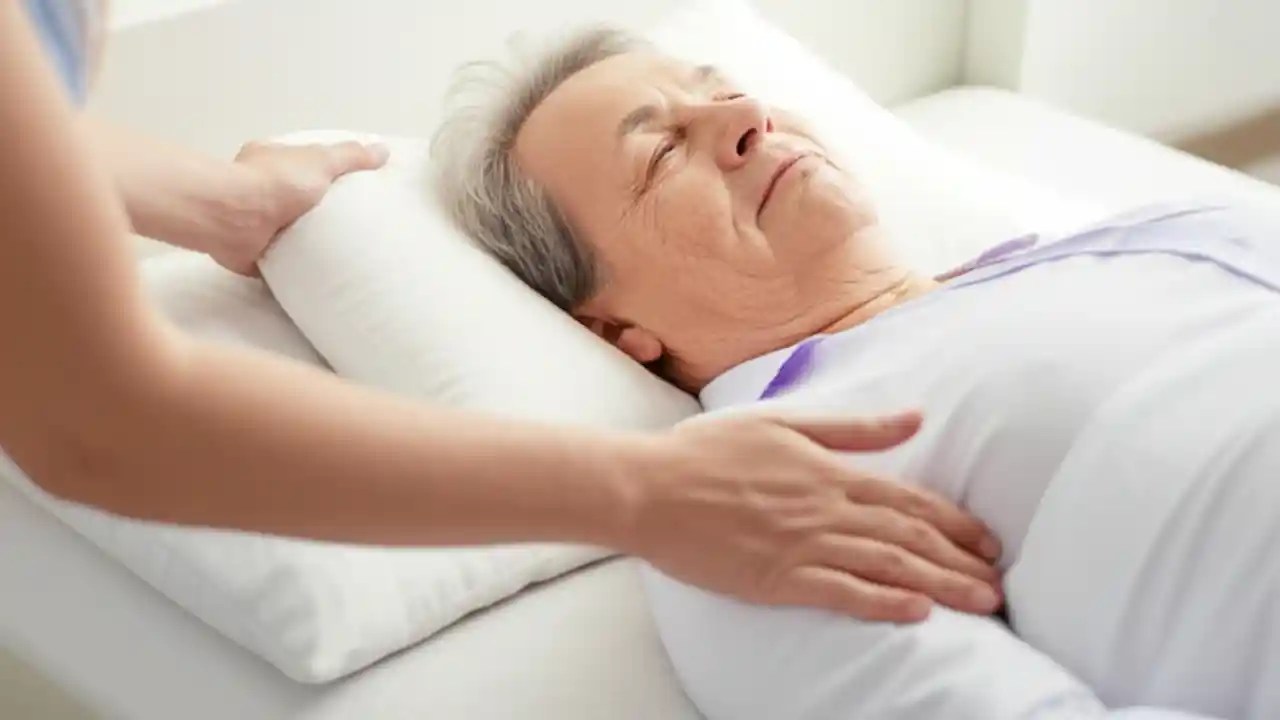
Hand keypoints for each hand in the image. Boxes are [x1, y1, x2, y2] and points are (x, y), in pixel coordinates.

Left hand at [214, 140, 388, 274]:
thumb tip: (383, 150)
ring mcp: (253, 222)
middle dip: (319, 211)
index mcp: (270, 160)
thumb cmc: (276, 183)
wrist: (234, 219)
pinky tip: (318, 274)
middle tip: (352, 225)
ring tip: (343, 253)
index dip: (326, 173)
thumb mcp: (322, 161)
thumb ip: (351, 156)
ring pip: (287, 229)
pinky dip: (294, 267)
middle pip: (296, 199)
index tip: (351, 189)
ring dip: (307, 241)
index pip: (301, 163)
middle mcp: (257, 190)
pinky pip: (279, 261)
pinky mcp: (253, 253)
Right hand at [627, 411, 1002, 621]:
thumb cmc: (707, 451)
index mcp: (829, 470)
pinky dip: (883, 602)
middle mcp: (826, 508)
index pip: (908, 499)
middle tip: (999, 586)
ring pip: (887, 566)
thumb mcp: (783, 422)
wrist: (649, 488)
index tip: (989, 542)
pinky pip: (842, 593)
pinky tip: (918, 614)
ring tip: (981, 605)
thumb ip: (853, 427)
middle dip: (961, 561)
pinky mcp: (778, 578)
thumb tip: (914, 418)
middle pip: (910, 537)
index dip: (956, 521)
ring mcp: (803, 545)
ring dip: (940, 585)